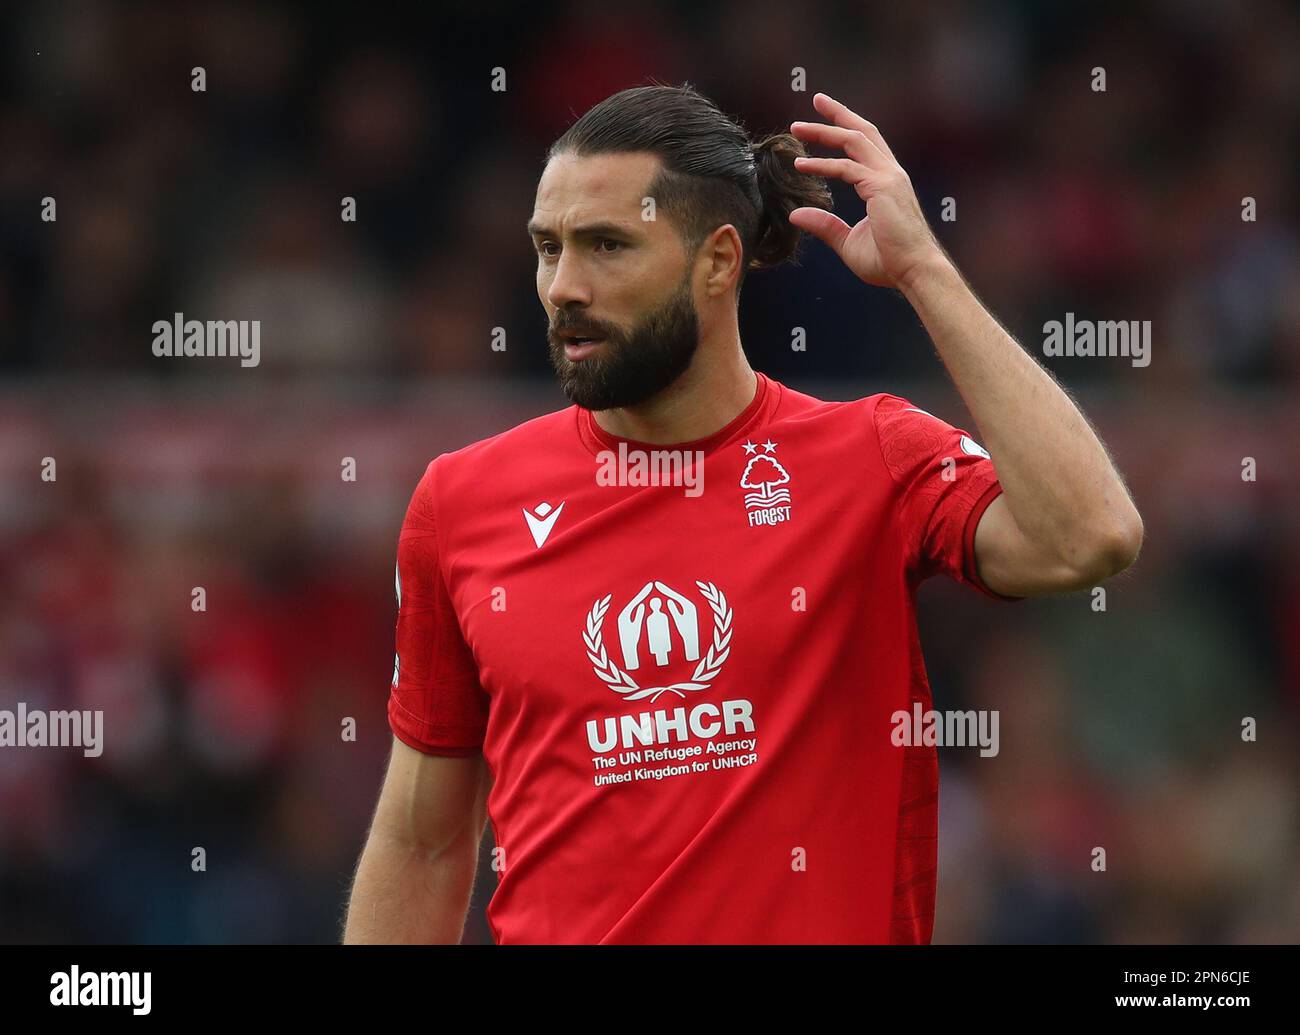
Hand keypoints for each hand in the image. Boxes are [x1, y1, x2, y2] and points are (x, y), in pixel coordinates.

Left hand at [788, 93, 946, 289]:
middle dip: (838, 114)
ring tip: (797, 127)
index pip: (865, 145)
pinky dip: (822, 164)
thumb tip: (795, 214)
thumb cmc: (888, 262)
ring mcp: (889, 177)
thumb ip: (824, 225)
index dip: (844, 129)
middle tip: (816, 100)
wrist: (915, 272)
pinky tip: (800, 165)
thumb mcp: (847, 242)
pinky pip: (846, 168)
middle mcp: (890, 173)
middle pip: (862, 132)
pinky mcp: (882, 187)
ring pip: (854, 140)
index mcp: (887, 182)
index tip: (821, 120)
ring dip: (825, 130)